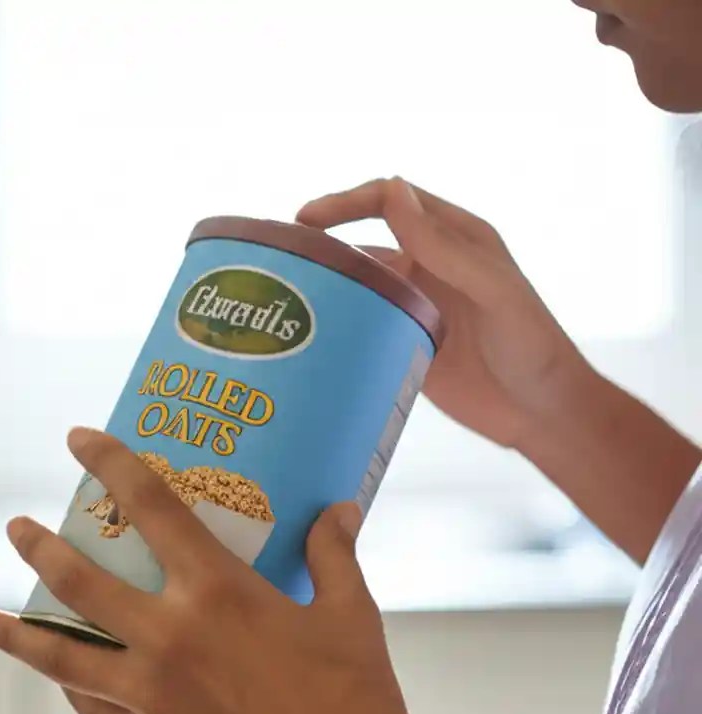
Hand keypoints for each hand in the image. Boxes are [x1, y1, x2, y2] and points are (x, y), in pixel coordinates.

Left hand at [0, 428, 407, 713]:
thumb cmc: (352, 700)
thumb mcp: (350, 620)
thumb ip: (333, 557)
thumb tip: (339, 509)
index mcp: (217, 592)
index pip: (150, 505)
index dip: (110, 462)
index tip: (79, 437)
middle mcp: (170, 635)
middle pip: (80, 580)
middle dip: (40, 547)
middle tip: (17, 526)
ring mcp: (151, 691)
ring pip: (62, 656)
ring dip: (18, 635)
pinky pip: (91, 708)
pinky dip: (69, 690)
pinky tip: (58, 681)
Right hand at [297, 178, 594, 448]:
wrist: (542, 414)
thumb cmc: (530, 344)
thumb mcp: (490, 288)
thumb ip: (441, 244)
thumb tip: (392, 189)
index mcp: (454, 237)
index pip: (390, 201)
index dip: (346, 202)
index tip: (305, 220)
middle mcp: (430, 265)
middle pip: (365, 237)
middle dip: (324, 239)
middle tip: (281, 255)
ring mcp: (414, 304)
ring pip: (358, 281)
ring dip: (326, 281)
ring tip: (282, 293)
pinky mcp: (403, 342)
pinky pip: (361, 323)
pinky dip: (334, 321)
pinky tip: (305, 332)